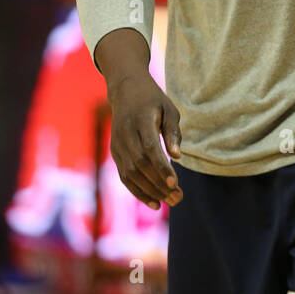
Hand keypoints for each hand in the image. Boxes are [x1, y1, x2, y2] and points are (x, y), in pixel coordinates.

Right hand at [106, 72, 183, 210]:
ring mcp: (117, 144)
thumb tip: (177, 156)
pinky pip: (125, 176)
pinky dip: (138, 191)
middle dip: (159, 184)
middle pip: (141, 164)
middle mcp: (125, 134)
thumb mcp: (169, 109)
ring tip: (171, 202)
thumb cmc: (153, 101)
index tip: (175, 183)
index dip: (161, 167)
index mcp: (140, 120)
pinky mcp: (115, 152)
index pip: (150, 148)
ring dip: (151, 191)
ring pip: (131, 173)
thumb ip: (173, 131)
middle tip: (179, 198)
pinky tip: (154, 203)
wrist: (126, 90)